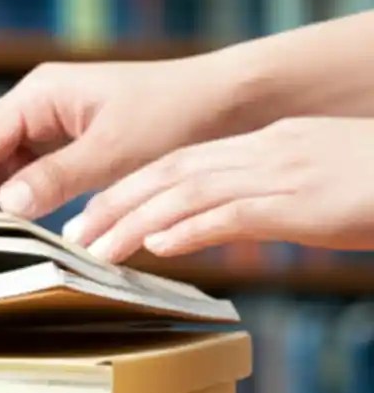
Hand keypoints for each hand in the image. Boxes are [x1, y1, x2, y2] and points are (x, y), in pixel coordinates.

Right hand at [0, 50, 266, 217]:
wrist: (232, 102)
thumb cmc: (178, 113)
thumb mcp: (114, 151)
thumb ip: (56, 178)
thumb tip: (6, 205)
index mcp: (39, 94)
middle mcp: (40, 105)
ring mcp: (56, 125)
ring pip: (7, 167)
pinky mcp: (76, 146)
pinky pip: (35, 175)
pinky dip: (26, 201)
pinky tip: (27, 229)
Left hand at [67, 117, 373, 262]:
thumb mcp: (316, 187)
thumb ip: (266, 200)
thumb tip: (218, 225)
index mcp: (268, 143)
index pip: (183, 160)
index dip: (132, 186)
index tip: (95, 212)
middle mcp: (267, 150)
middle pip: (171, 171)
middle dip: (116, 202)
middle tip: (76, 232)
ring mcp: (284, 172)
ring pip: (188, 192)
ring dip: (135, 221)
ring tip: (97, 248)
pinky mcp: (303, 201)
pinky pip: (234, 214)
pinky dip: (190, 229)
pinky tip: (158, 247)